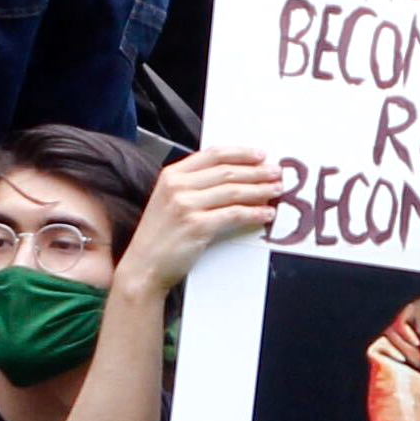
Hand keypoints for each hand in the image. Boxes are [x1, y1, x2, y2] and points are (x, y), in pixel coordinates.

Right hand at [115, 147, 282, 300]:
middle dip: (257, 172)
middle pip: (227, 171)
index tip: (260, 156)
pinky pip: (234, 214)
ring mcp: (186, 205)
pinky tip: (266, 213)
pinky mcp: (197, 226)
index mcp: (171, 175)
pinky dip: (254, 213)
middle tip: (276, 173)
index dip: (241, 153)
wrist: (143, 267)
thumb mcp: (168, 202)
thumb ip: (193, 187)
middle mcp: (178, 186)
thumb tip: (232, 180)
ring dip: (260, 190)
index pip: (213, 155)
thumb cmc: (158, 238)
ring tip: (276, 190)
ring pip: (234, 191)